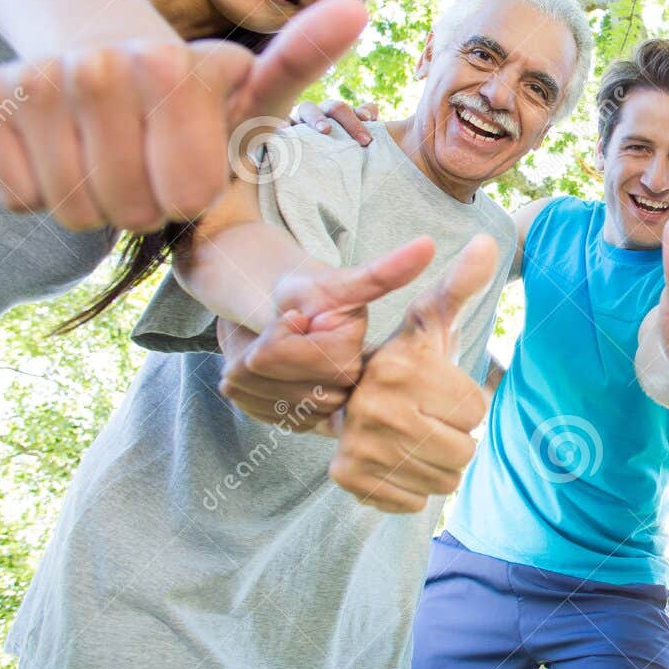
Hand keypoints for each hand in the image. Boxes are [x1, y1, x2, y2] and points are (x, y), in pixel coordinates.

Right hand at [0, 0, 367, 231]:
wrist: (88, 29)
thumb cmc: (184, 85)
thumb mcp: (246, 82)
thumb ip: (301, 57)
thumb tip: (359, 8)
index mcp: (173, 68)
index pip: (188, 196)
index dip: (190, 194)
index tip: (189, 158)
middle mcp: (103, 65)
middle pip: (129, 209)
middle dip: (143, 203)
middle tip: (144, 161)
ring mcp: (39, 78)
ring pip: (72, 208)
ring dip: (93, 200)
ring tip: (106, 154)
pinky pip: (18, 195)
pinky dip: (38, 190)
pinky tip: (59, 148)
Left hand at [215, 236, 436, 429]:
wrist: (286, 315)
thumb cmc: (313, 295)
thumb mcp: (341, 282)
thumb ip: (384, 272)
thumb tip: (428, 245)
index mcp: (359, 367)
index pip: (301, 356)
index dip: (285, 330)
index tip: (299, 317)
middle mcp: (344, 399)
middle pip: (270, 373)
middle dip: (262, 344)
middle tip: (280, 330)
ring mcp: (313, 417)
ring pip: (250, 387)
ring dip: (246, 360)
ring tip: (269, 346)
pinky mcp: (286, 423)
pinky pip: (241, 400)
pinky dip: (240, 377)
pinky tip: (261, 368)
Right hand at [328, 235, 499, 512]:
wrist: (358, 394)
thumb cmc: (410, 356)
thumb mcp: (434, 318)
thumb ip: (461, 284)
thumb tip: (485, 243)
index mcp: (399, 368)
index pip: (476, 413)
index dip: (468, 404)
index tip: (440, 390)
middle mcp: (372, 408)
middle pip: (464, 452)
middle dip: (458, 437)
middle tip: (432, 418)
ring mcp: (356, 446)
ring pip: (443, 482)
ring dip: (440, 465)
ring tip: (417, 437)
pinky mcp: (348, 479)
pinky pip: (413, 503)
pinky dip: (413, 489)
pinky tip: (397, 461)